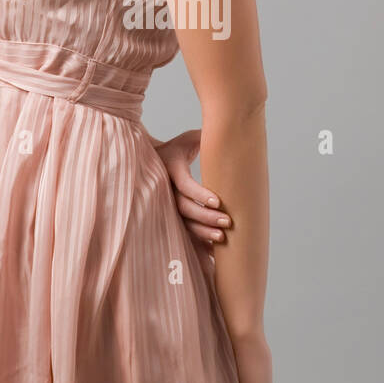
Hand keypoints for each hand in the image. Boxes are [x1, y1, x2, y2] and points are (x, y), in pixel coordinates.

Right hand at [151, 128, 232, 250]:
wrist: (150, 161)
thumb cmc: (175, 148)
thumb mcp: (187, 139)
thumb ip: (206, 136)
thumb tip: (232, 130)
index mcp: (171, 168)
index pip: (184, 185)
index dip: (199, 194)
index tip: (217, 202)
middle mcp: (165, 188)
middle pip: (184, 208)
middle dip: (205, 217)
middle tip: (227, 222)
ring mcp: (165, 204)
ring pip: (182, 223)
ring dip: (202, 233)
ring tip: (221, 239)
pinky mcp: (169, 216)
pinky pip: (182, 232)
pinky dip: (196, 242)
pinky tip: (212, 252)